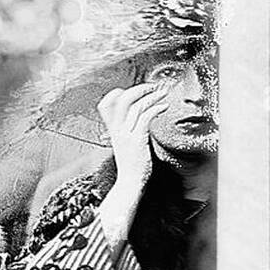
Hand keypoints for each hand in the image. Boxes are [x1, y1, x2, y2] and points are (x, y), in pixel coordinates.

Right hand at [97, 84, 167, 198]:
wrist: (130, 182)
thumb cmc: (132, 164)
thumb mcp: (126, 144)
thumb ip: (130, 130)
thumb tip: (142, 118)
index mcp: (112, 130)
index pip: (105, 105)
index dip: (116, 93)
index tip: (132, 91)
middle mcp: (117, 130)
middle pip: (121, 100)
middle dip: (138, 89)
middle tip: (153, 87)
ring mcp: (126, 134)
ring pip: (135, 106)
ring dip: (152, 95)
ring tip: (163, 93)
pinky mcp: (137, 140)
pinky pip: (145, 117)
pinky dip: (156, 108)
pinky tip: (164, 107)